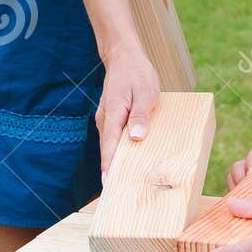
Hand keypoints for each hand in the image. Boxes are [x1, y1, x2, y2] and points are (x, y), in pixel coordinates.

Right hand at [96, 44, 160, 177]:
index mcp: (113, 114)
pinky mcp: (111, 119)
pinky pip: (113, 140)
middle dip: (112, 172)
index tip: (109, 187)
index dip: (109, 168)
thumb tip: (136, 138)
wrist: (123, 57)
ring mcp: (106, 120)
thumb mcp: (145, 92)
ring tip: (124, 184)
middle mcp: (105, 120)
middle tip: (120, 194)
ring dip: (115, 163)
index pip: (109, 147)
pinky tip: (128, 161)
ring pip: (110, 146)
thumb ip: (141, 115)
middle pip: (107, 151)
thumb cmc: (136, 73)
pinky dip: (118, 151)